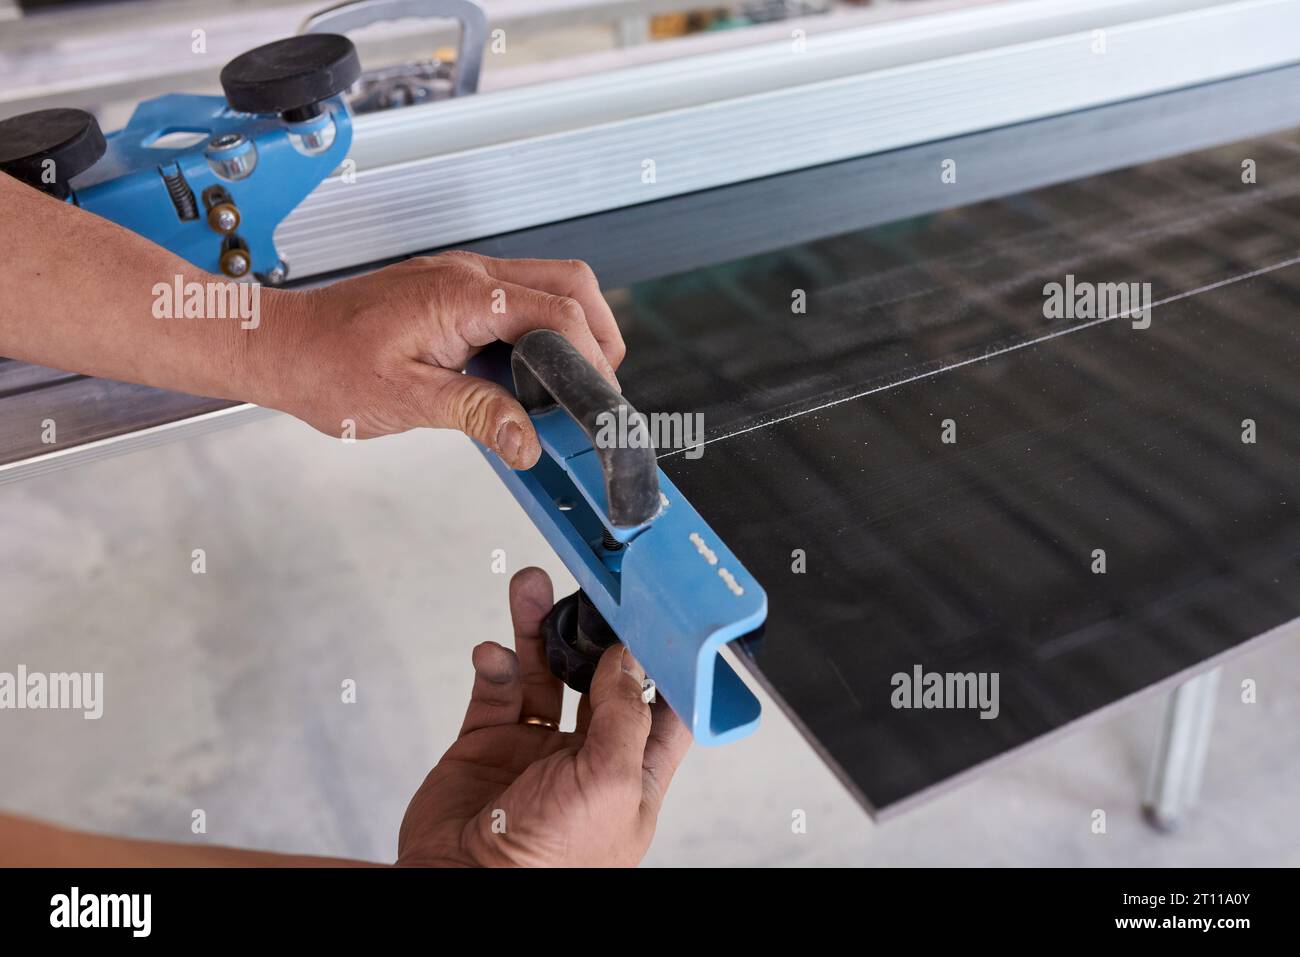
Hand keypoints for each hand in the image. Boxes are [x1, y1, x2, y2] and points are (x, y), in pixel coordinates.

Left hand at [255, 252, 625, 468]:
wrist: (280, 345)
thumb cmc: (325, 366)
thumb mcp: (406, 400)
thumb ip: (477, 415)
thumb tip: (527, 441)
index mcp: (461, 295)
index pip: (558, 313)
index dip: (591, 360)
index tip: (599, 403)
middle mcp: (468, 275)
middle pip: (570, 283)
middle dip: (599, 334)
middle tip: (598, 390)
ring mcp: (463, 279)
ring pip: (549, 286)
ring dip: (572, 333)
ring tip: (568, 389)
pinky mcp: (455, 293)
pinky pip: (518, 301)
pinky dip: (541, 335)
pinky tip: (528, 379)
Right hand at [397, 567, 690, 866]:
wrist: (459, 886)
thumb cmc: (550, 862)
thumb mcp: (609, 784)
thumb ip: (623, 716)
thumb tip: (630, 659)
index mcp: (631, 775)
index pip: (663, 708)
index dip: (663, 662)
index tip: (659, 613)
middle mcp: (587, 757)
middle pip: (599, 677)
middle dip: (592, 631)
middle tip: (586, 588)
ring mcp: (535, 749)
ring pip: (543, 671)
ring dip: (537, 629)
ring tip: (530, 586)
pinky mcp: (488, 743)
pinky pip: (496, 688)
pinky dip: (494, 662)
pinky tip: (492, 652)